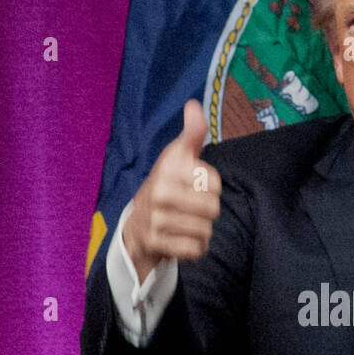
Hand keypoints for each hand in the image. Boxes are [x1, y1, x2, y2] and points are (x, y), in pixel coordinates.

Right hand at [123, 99, 221, 280]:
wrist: (138, 223)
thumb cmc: (167, 184)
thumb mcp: (177, 156)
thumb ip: (192, 133)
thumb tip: (194, 105)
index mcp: (168, 167)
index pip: (215, 183)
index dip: (211, 187)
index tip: (195, 186)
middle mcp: (159, 191)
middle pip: (213, 209)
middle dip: (207, 212)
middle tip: (190, 208)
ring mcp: (155, 219)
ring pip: (205, 231)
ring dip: (201, 231)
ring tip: (185, 223)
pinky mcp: (156, 243)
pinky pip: (195, 250)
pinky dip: (194, 248)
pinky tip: (181, 239)